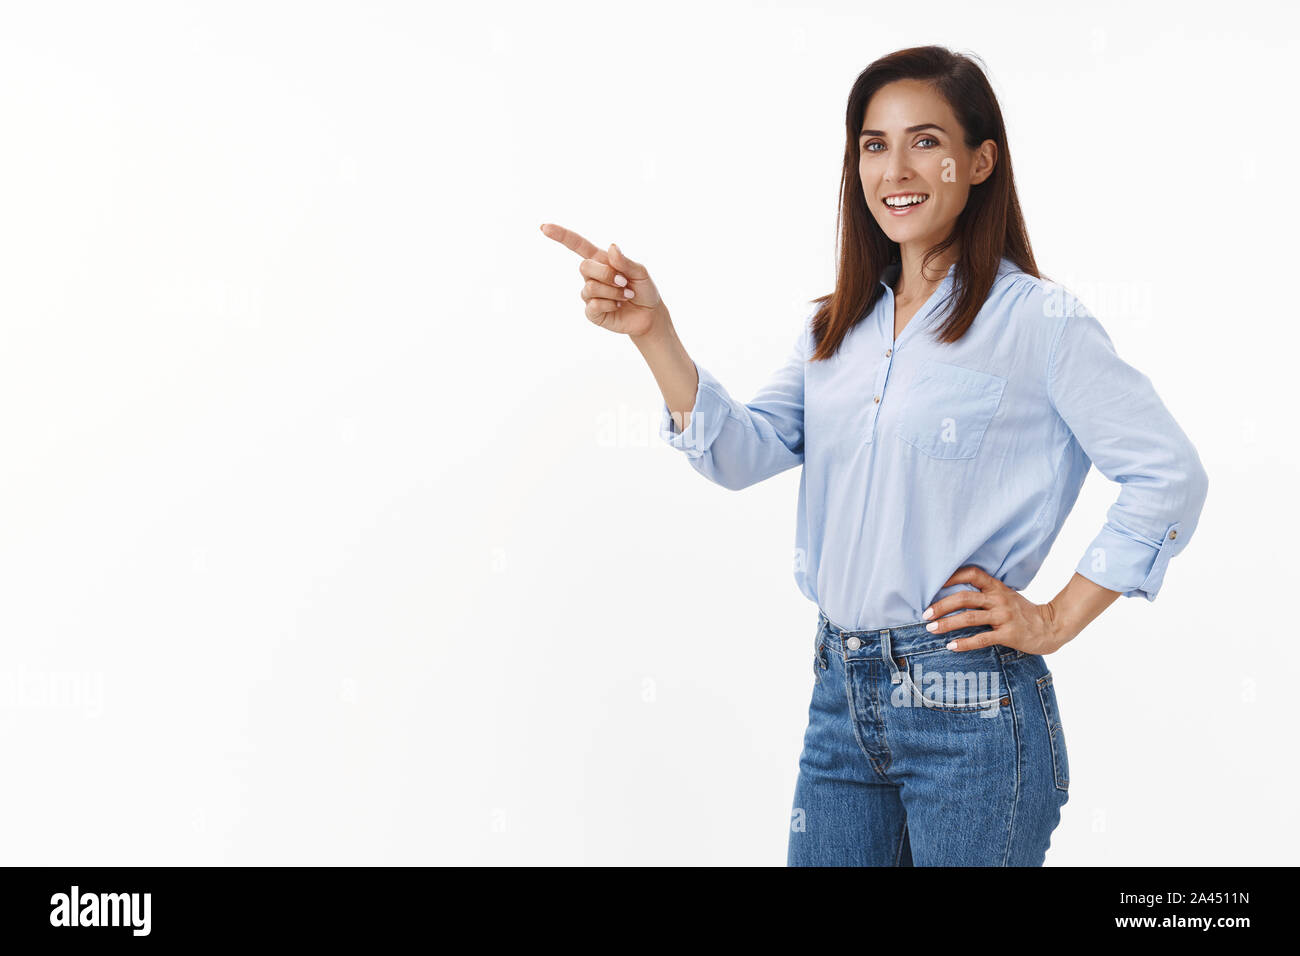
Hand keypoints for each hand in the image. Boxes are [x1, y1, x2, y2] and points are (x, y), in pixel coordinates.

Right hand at [540, 222, 666, 336]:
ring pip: (590, 287)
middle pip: (584, 266)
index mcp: (601, 260)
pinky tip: (618, 306)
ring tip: (626, 295)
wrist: (649, 315)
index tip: (544, 227)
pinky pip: (593, 305)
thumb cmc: (643, 289)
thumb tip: (611, 247)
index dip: (561, 235)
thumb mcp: (640, 272)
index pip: (577, 245)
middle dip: (606, 274)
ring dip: (613, 292)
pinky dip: (610, 305)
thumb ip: (625, 261)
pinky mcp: (591, 312)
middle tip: (623, 282)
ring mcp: (589, 295)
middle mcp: (591, 276)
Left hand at [921, 565, 1070, 655]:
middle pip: (964, 597)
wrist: (1051, 627)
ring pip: (969, 617)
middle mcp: (999, 599)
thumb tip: (954, 596)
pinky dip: (964, 643)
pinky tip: (951, 646)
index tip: (935, 584)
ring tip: (931, 628)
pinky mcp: (1008, 634)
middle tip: (925, 614)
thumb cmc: (1023, 612)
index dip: (953, 576)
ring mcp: (1003, 617)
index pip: (973, 574)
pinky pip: (982, 638)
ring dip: (947, 623)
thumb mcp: (1006, 596)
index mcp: (997, 587)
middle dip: (941, 605)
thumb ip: (986, 594)